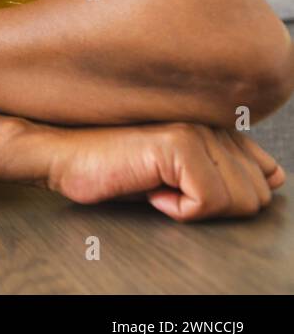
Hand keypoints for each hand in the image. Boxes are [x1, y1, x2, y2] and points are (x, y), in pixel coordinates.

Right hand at [38, 121, 284, 221]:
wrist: (61, 157)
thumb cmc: (111, 169)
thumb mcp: (175, 177)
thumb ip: (225, 173)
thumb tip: (276, 177)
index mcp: (214, 126)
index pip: (267, 174)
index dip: (231, 199)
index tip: (186, 194)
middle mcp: (211, 123)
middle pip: (258, 194)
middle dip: (216, 209)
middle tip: (168, 192)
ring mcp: (196, 130)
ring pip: (241, 200)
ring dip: (196, 209)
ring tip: (157, 188)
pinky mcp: (178, 144)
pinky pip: (209, 201)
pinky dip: (179, 210)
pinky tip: (150, 190)